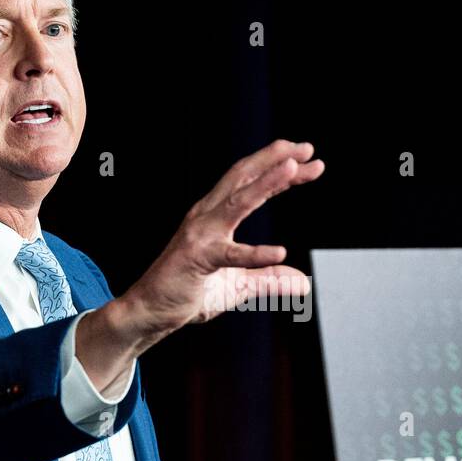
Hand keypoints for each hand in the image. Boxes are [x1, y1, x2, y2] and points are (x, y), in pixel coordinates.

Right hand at [77, 140, 323, 388]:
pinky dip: (255, 254)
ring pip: (238, 201)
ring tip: (293, 168)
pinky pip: (230, 255)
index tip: (310, 159)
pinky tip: (280, 252)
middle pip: (243, 176)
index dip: (281, 170)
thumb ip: (271, 279)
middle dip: (275, 159)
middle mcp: (207, 216)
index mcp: (215, 215)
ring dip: (266, 182)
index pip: (251, 183)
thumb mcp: (240, 285)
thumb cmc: (190, 293)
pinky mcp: (197, 258)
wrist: (151, 312)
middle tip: (307, 148)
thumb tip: (302, 281)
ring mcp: (200, 234)